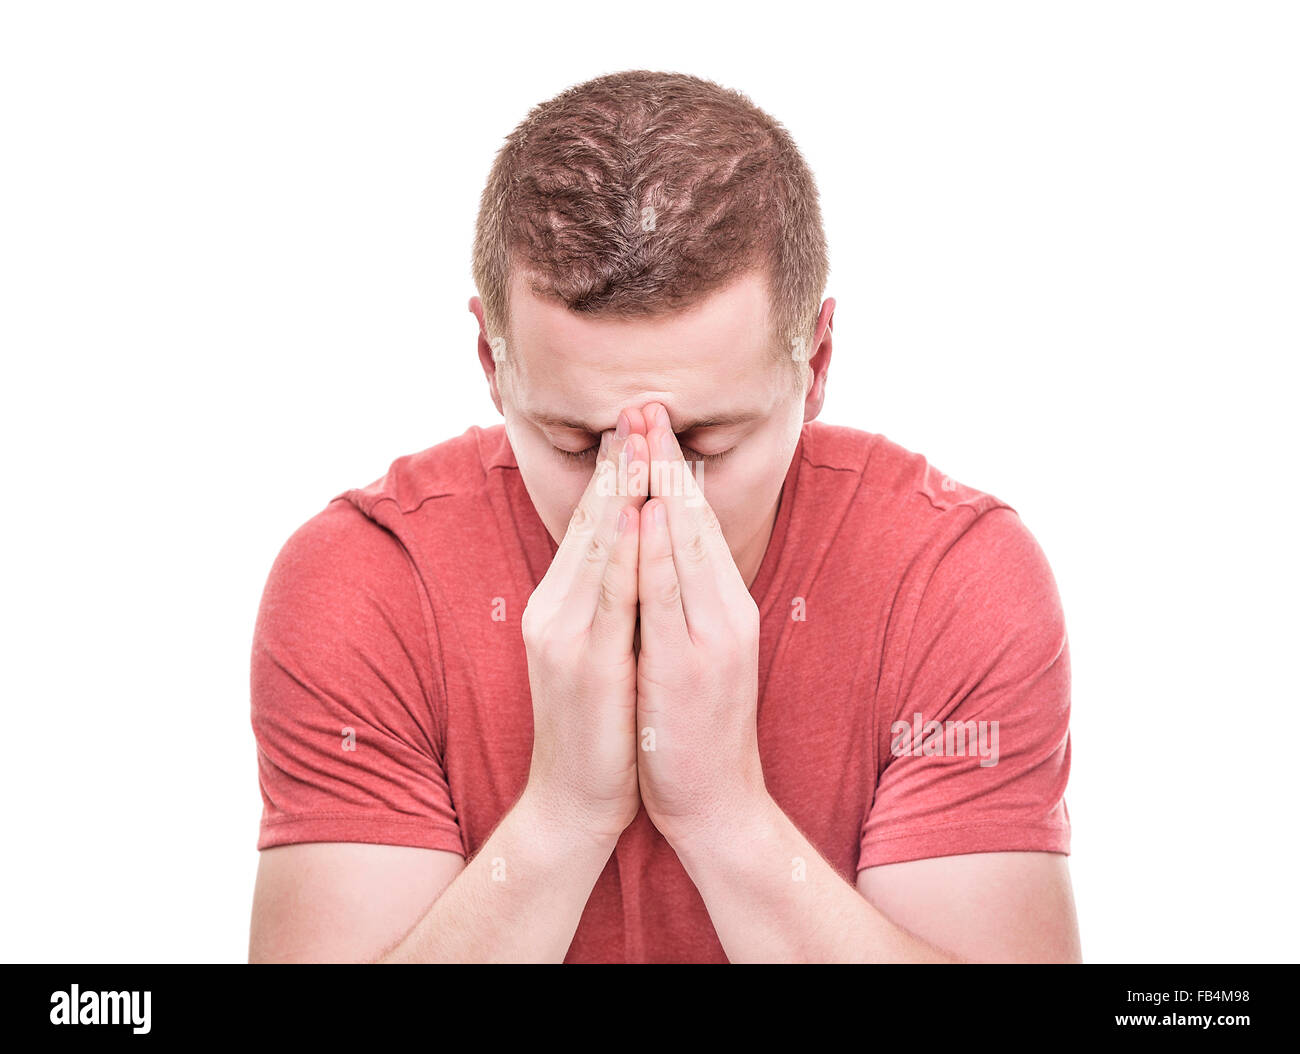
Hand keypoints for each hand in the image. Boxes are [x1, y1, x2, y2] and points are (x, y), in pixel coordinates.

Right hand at [521, 416, 649, 842]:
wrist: (574, 798)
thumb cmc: (598, 724)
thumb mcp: (596, 649)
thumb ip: (606, 597)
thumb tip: (630, 547)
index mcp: (560, 602)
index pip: (590, 522)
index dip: (615, 471)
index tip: (637, 423)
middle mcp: (555, 607)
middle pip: (591, 521)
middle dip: (619, 463)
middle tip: (640, 406)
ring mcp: (565, 633)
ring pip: (597, 546)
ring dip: (620, 488)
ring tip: (639, 437)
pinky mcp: (585, 662)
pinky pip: (609, 596)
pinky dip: (620, 551)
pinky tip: (633, 513)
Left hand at [634, 402, 768, 848]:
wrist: (714, 801)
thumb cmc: (694, 725)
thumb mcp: (695, 651)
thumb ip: (685, 601)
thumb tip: (664, 550)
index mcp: (723, 605)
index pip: (694, 521)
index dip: (670, 467)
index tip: (650, 419)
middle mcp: (724, 610)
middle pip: (692, 518)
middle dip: (665, 457)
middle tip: (647, 400)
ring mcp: (710, 635)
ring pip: (684, 543)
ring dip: (661, 483)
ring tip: (645, 430)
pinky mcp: (689, 663)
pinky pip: (667, 594)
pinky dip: (657, 547)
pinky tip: (647, 509)